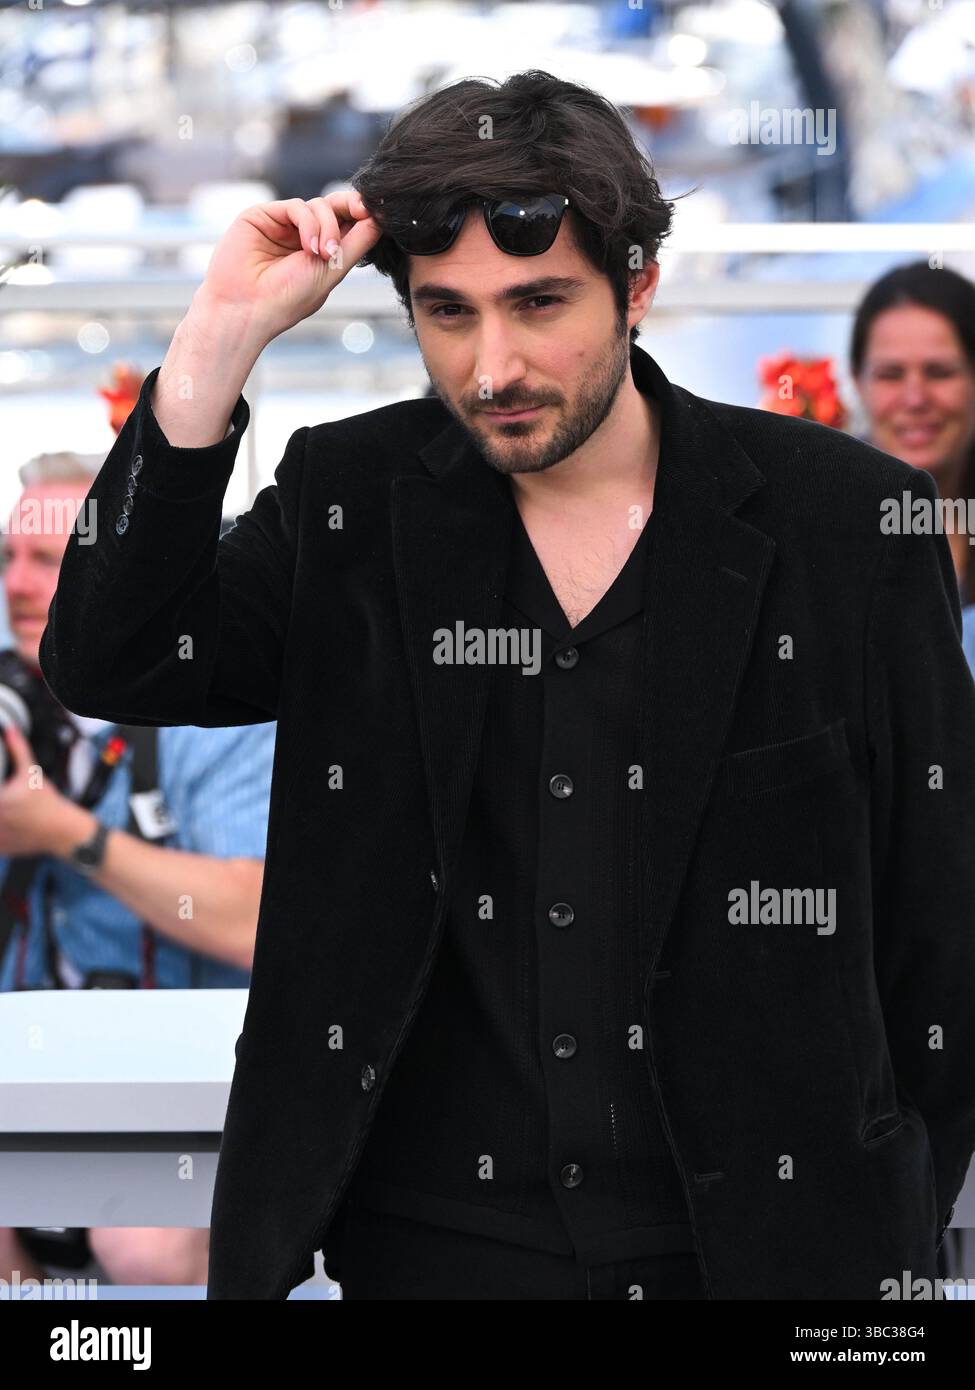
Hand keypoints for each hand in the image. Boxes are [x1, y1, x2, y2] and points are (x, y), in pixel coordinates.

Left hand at [0, 723, 87, 856]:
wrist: (63, 831)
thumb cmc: (48, 803)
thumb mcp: (32, 773)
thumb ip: (18, 750)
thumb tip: (11, 731)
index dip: (0, 786)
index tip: (5, 787)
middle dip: (2, 800)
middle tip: (11, 798)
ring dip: (1, 816)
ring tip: (14, 808)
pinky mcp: (0, 848)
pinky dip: (2, 830)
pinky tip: (12, 824)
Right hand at [198, 190, 382, 343]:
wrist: (247, 308)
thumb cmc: (288, 299)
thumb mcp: (333, 271)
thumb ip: (357, 243)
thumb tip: (380, 217)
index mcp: (321, 253)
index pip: (347, 224)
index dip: (363, 214)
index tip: (378, 212)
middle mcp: (302, 236)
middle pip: (334, 207)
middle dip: (351, 207)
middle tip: (363, 210)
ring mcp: (282, 225)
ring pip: (318, 205)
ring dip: (327, 226)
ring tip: (323, 254)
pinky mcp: (263, 215)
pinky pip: (296, 206)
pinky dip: (309, 223)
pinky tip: (309, 247)